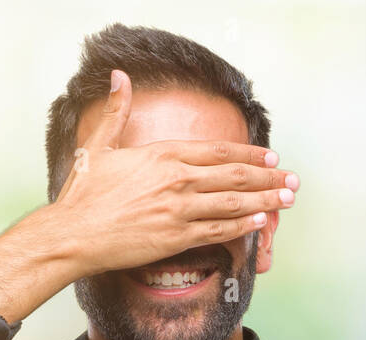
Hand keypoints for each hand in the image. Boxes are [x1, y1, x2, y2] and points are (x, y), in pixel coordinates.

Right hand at [51, 69, 296, 277]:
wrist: (72, 233)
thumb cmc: (84, 194)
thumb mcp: (99, 145)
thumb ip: (117, 110)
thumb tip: (119, 76)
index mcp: (162, 155)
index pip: (218, 151)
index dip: (249, 154)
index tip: (271, 157)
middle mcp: (176, 180)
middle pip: (234, 175)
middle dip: (268, 177)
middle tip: (292, 180)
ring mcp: (179, 210)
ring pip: (233, 203)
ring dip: (264, 200)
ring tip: (287, 200)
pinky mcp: (176, 237)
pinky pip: (218, 231)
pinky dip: (242, 226)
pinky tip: (260, 222)